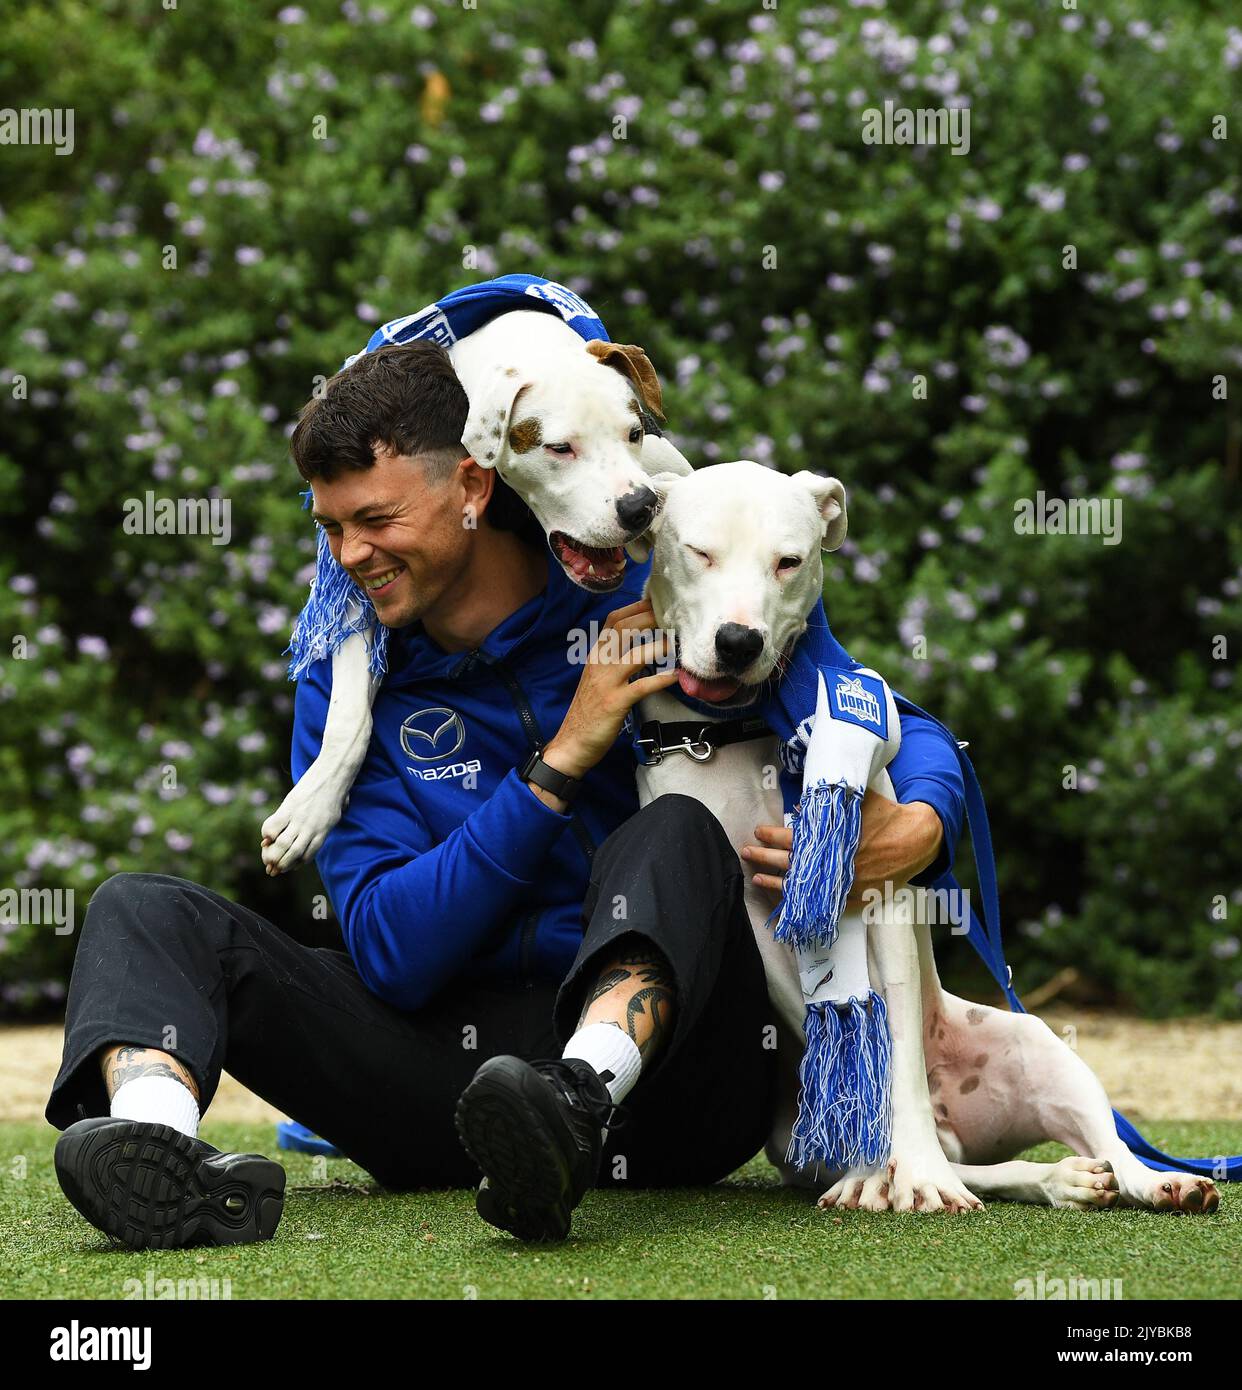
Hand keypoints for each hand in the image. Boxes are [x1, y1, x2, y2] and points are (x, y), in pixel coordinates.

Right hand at [540, 598, 679, 781]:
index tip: (657, 601)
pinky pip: (640, 686)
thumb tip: (641, 646)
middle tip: (674, 614)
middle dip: (650, 618)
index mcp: (595, 655)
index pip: (613, 621)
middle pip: (623, 629)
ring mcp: (605, 683)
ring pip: (633, 655)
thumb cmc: (589, 712)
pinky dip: (660, 679)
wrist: (571, 743)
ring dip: (658, 646)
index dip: (636, 608)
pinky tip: (675, 676)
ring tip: (678, 642)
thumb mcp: (597, 678)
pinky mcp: (614, 703)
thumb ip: (614, 660)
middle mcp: (598, 664)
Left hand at [741, 794, 942, 902]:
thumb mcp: (858, 801)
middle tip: (746, 853)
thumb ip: (832, 803)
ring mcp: (844, 883)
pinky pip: (824, 905)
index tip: (758, 832)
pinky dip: (804, 906)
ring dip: (777, 882)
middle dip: (765, 857)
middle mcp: (836, 862)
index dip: (773, 835)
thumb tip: (805, 804)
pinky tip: (787, 905)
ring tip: (757, 879)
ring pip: (804, 887)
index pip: (794, 837)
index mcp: (834, 838)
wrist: (917, 840)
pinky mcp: (855, 897)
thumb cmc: (886, 815)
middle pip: (792, 862)